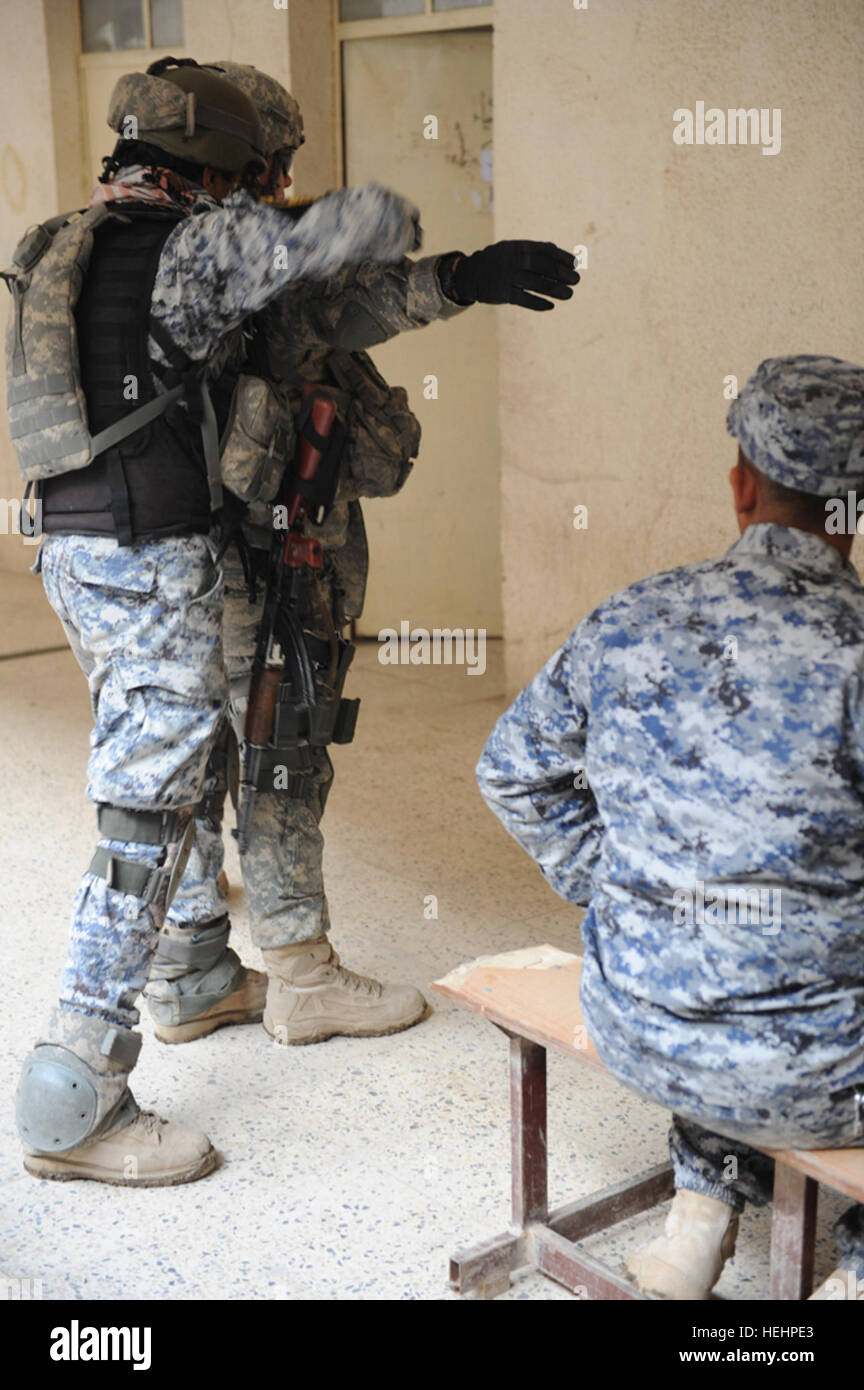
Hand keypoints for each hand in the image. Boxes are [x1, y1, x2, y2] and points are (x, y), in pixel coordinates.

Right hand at [452, 240, 578, 310]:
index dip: (562, 257)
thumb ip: (533, 250)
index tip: (575, 264)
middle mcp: (514, 261)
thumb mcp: (513, 249)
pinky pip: (524, 299)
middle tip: (576, 280)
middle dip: (562, 274)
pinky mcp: (503, 293)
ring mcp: (508, 277)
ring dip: (555, 290)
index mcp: (519, 247)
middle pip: (543, 267)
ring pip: (536, 284)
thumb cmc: (499, 260)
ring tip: (569, 294)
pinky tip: (550, 306)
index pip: (545, 250)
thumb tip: (556, 250)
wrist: (471, 274)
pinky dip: (538, 303)